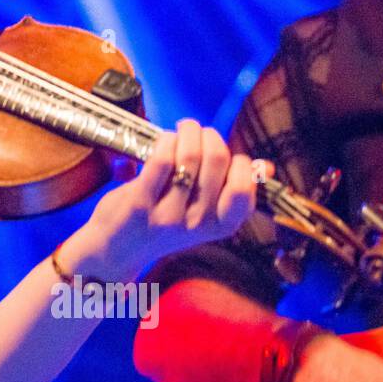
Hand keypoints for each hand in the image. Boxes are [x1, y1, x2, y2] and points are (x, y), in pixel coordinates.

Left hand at [59, 120, 258, 282]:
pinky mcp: (140, 202)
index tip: (223, 155)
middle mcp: (198, 222)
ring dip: (187, 132)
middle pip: (218, 160)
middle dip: (209, 135)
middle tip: (197, 132)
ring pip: (191, 156)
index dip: (238, 161)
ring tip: (181, 130)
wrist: (115, 251)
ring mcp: (169, 214)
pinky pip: (162, 160)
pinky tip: (164, 140)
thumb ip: (232, 192)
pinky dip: (166, 140)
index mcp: (221, 225)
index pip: (244, 187)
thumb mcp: (204, 215)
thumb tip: (267, 166)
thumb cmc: (164, 224)